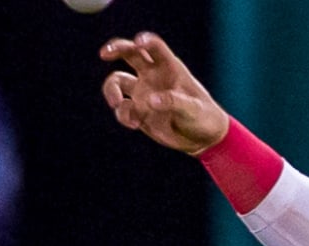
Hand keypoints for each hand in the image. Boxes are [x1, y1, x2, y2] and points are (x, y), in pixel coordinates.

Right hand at [100, 31, 229, 154]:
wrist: (201, 140)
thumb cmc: (204, 118)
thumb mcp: (194, 110)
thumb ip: (173, 102)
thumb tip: (149, 100)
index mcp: (170, 68)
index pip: (155, 47)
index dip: (145, 41)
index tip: (138, 42)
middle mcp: (153, 76)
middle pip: (129, 53)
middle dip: (116, 49)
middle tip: (104, 54)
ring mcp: (143, 93)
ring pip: (117, 81)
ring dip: (110, 90)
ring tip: (116, 103)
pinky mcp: (138, 111)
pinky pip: (122, 108)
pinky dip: (123, 115)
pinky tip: (134, 124)